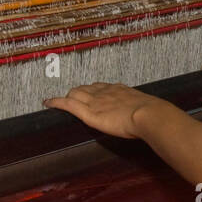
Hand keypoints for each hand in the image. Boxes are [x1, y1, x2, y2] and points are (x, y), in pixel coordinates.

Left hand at [43, 82, 164, 138]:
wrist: (149, 114)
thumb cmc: (152, 113)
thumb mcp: (147, 106)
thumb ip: (143, 108)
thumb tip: (153, 113)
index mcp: (119, 90)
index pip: (100, 87)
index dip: (92, 90)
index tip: (89, 93)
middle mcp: (104, 92)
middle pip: (84, 89)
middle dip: (76, 93)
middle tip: (71, 100)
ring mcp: (95, 101)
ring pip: (74, 94)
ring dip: (67, 98)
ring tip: (58, 103)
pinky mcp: (89, 112)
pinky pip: (68, 105)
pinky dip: (56, 103)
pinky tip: (48, 103)